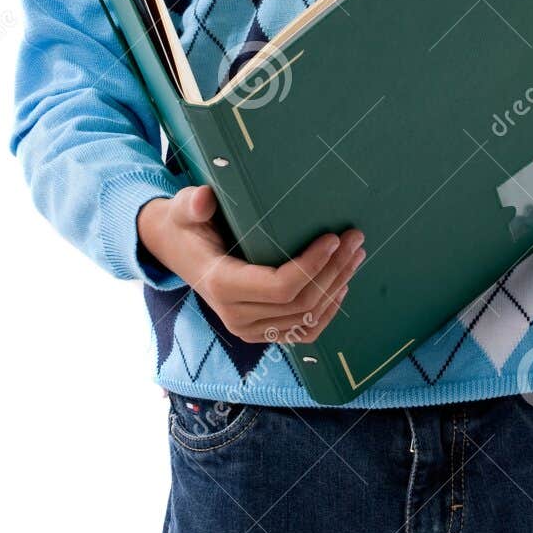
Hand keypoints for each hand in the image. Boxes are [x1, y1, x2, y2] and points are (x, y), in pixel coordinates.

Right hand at [137, 185, 366, 343]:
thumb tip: (204, 201)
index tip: (333, 239)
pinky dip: (326, 312)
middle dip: (334, 270)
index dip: (312, 266)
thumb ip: (192, 203)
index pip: (280, 287)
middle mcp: (237, 317)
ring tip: (354, 256)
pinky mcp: (261, 331)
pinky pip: (302, 332)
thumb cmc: (186, 225)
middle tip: (355, 238)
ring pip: (306, 318)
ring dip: (336, 287)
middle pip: (301, 303)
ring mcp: (249, 329)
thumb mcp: (183, 209)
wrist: (177, 250)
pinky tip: (341, 286)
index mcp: (222, 287)